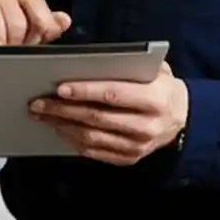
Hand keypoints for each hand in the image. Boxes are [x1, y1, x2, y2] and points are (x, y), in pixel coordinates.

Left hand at [28, 63, 187, 165]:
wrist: (181, 118)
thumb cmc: (159, 87)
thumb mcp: (155, 69)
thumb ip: (129, 65)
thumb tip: (88, 61)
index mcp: (154, 99)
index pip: (113, 94)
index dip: (85, 91)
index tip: (60, 88)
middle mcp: (146, 125)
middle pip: (96, 118)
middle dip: (63, 110)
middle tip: (38, 103)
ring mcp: (137, 146)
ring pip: (92, 137)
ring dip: (62, 126)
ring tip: (42, 115)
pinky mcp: (128, 158)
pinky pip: (95, 152)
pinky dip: (73, 141)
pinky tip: (59, 129)